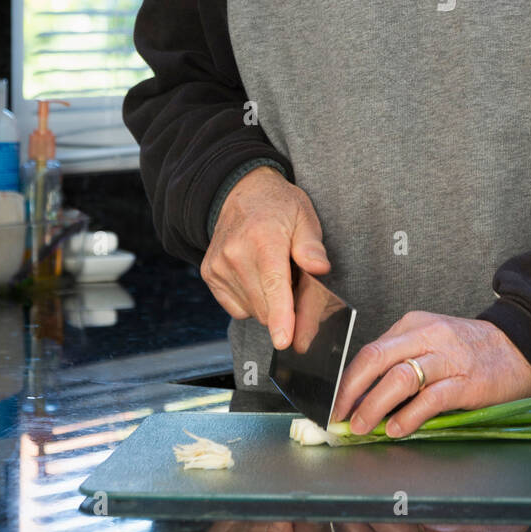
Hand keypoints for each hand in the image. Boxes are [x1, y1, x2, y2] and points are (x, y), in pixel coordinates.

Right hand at [200, 166, 329, 347]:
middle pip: (266, 306)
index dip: (281, 316)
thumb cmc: (277, 205)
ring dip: (268, 304)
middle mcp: (236, 254)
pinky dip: (251, 301)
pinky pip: (237, 308)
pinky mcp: (210, 275)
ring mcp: (219, 266)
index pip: (273, 285)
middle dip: (287, 309)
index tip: (284, 340)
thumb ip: (311, 245)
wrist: (240, 191)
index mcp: (264, 239)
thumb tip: (320, 268)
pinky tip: (256, 277)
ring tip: (274, 274)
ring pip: (252, 310)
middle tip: (296, 286)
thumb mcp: (304, 215)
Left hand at [331, 312, 530, 436]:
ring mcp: (447, 357)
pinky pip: (431, 398)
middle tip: (339, 417)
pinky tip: (397, 429)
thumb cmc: (471, 350)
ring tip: (361, 427)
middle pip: (376, 358)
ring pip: (399, 378)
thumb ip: (402, 362)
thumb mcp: (432, 343)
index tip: (333, 404)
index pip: (369, 350)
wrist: (521, 346)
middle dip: (351, 391)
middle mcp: (427, 335)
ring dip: (374, 406)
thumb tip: (364, 398)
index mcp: (413, 324)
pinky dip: (409, 416)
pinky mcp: (467, 380)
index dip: (347, 380)